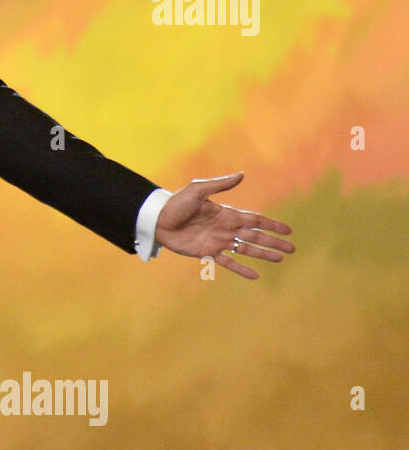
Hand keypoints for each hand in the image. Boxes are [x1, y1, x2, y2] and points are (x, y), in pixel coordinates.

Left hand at [154, 172, 294, 279]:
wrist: (157, 220)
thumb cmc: (175, 203)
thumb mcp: (197, 190)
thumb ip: (219, 184)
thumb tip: (242, 174)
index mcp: (226, 213)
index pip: (255, 219)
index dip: (271, 224)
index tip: (288, 230)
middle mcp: (225, 228)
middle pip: (255, 236)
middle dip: (273, 242)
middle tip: (292, 248)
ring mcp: (217, 241)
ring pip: (246, 249)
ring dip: (263, 254)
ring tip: (280, 259)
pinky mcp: (207, 252)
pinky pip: (227, 262)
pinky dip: (241, 269)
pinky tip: (255, 275)